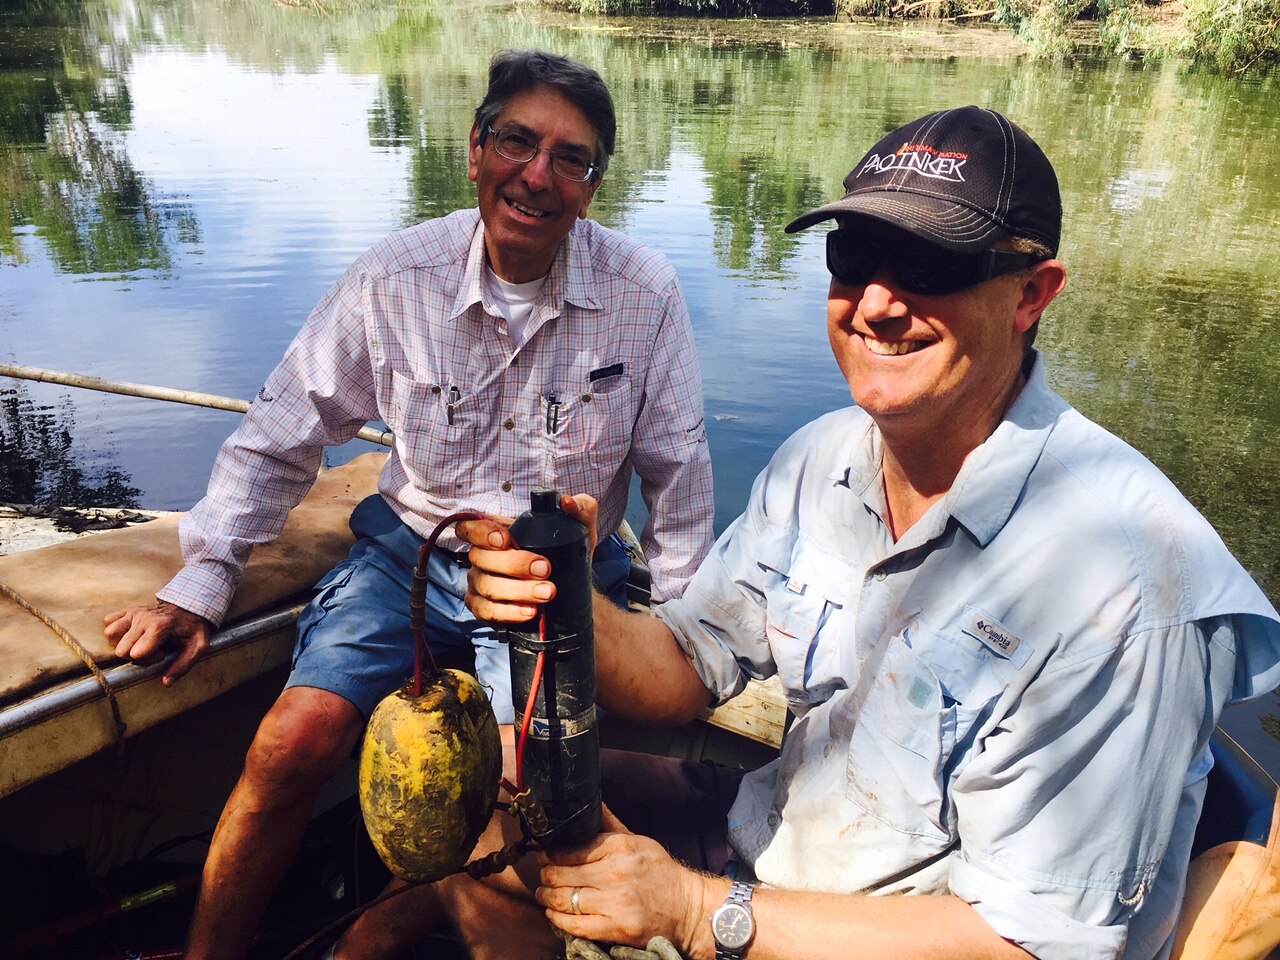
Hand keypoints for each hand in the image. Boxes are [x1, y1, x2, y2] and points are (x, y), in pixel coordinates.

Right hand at [103, 600, 212, 685]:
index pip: (136, 654)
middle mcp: (143, 618)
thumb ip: (183, 665)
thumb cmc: (193, 627)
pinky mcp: (128, 610)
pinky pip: (109, 622)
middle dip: (135, 655)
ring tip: (139, 642)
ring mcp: (134, 613)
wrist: (190, 605)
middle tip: (152, 649)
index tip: (162, 653)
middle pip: (121, 649)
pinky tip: (130, 633)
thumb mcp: (198, 647)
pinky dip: (115, 631)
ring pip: (111, 634)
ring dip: (121, 643)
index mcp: (159, 627)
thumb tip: (166, 682)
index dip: (149, 659)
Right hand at [457, 494, 599, 623]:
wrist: (570, 591)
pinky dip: (509, 612)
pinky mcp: (485, 608)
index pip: (470, 526)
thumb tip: (568, 502)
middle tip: (545, 569)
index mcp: (495, 532)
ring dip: (518, 590)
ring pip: (487, 586)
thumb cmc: (567, 554)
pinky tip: (531, 610)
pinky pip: (488, 611)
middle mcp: (482, 558)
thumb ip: (581, 508)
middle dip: (514, 564)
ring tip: (548, 592)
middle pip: (480, 558)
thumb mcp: (579, 529)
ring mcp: (481, 583)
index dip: (480, 532)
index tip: (505, 540)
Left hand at [535, 805, 709, 952]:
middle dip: (546, 876)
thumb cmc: (660, 872)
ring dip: (547, 898)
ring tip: (543, 895)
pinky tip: (554, 915)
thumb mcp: (637, 840)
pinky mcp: (616, 928)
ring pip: (565, 900)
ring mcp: (615, 903)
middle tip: (541, 876)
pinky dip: (559, 920)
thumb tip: (590, 802)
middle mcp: (615, 873)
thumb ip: (609, 823)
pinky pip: (576, 926)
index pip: (571, 849)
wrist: (686, 908)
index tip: (542, 854)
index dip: (550, 853)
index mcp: (619, 847)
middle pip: (563, 875)